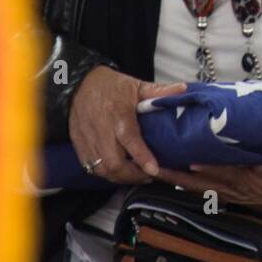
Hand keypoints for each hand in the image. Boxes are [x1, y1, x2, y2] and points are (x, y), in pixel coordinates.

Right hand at [68, 67, 185, 183]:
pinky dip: (106, 174)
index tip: (154, 169)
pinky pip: (91, 168)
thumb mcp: (136, 86)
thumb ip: (159, 92)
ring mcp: (88, 139)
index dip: (141, 156)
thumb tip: (183, 90)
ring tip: (136, 175)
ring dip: (121, 177)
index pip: (129, 137)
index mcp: (117, 112)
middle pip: (114, 161)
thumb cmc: (110, 87)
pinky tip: (119, 171)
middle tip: (149, 175)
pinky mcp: (79, 146)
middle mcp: (101, 128)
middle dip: (133, 174)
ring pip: (102, 169)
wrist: (78, 84)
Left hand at [155, 164, 261, 219]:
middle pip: (196, 183)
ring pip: (193, 187)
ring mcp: (221, 193)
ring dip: (173, 179)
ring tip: (153, 169)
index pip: (223, 174)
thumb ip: (258, 156)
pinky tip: (170, 175)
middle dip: (175, 175)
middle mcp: (226, 190)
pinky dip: (182, 181)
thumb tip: (242, 141)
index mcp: (242, 181)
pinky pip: (197, 189)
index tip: (192, 162)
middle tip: (154, 167)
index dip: (208, 168)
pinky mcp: (220, 194)